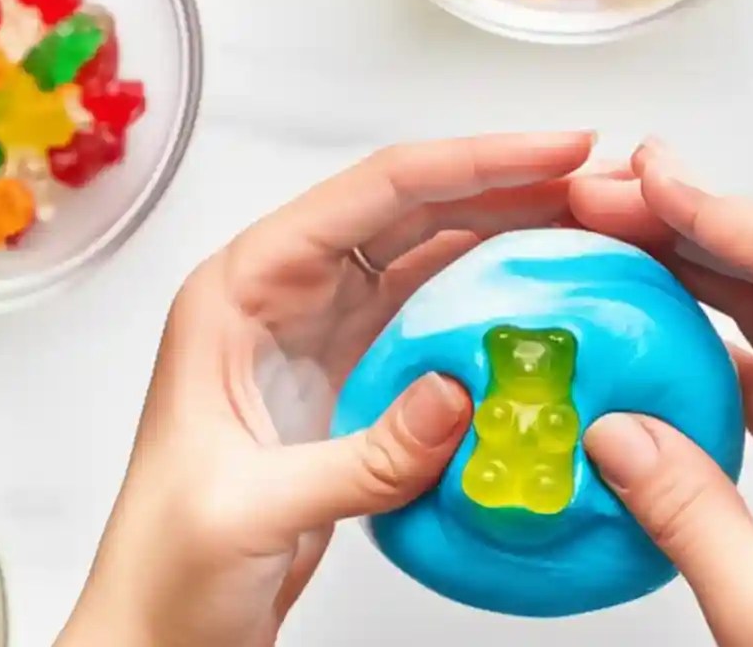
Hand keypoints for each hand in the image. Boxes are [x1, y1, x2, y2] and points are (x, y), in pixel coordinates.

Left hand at [56, 132, 597, 646]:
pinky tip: (538, 302)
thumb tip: (459, 394)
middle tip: (590, 182)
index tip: (552, 154)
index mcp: (240, 292)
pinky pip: (435, 320)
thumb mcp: (250, 511)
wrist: (162, 631)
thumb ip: (361, 457)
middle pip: (410, 211)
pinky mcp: (358, 382)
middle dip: (504, 185)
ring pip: (428, 257)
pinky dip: (490, 304)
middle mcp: (284, 297)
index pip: (369, 198)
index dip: (471, 164)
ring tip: (583, 225)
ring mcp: (324, 337)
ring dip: (504, 235)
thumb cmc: (167, 568)